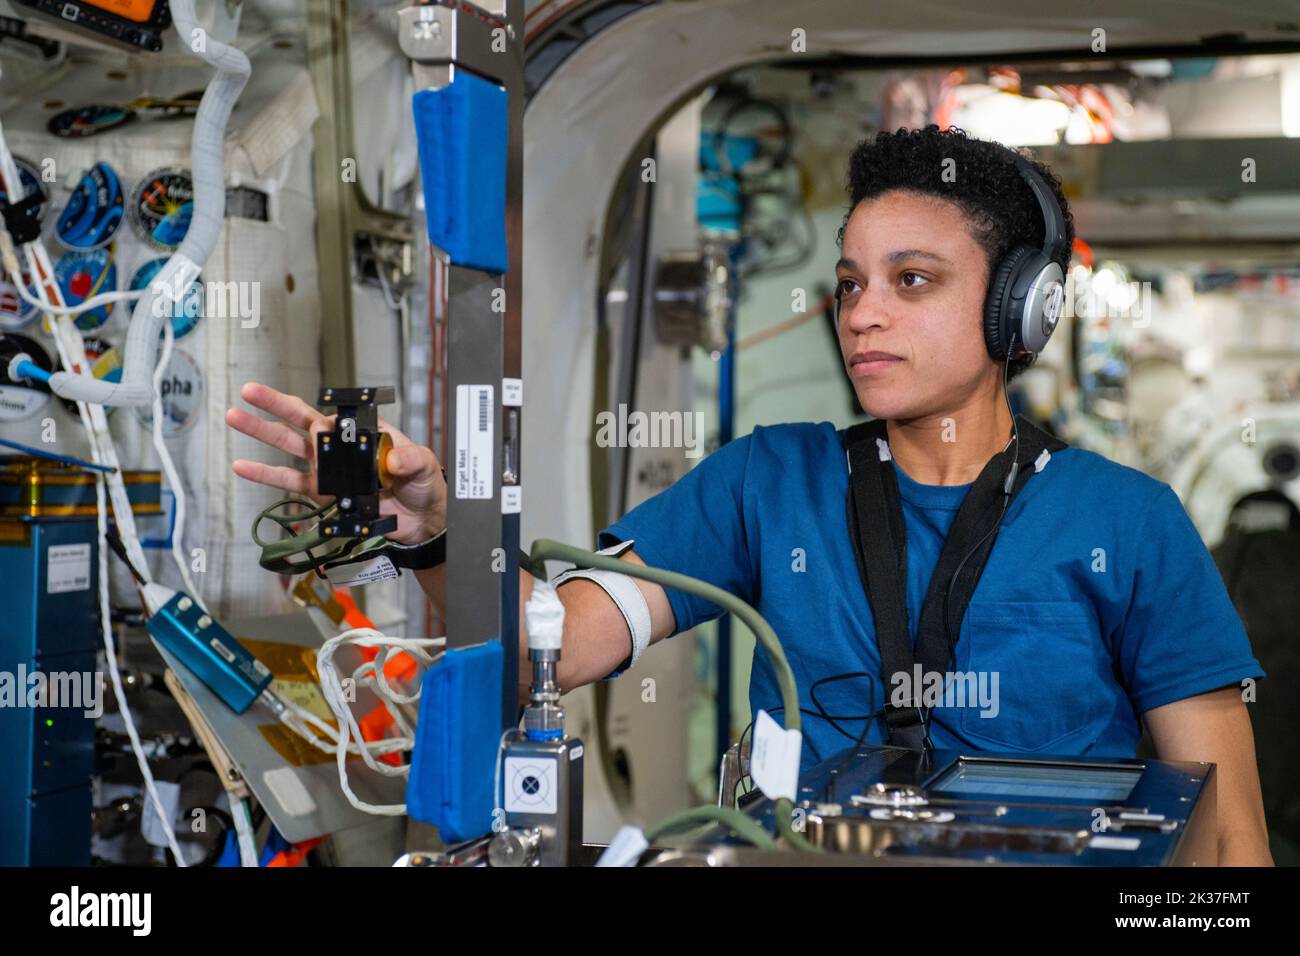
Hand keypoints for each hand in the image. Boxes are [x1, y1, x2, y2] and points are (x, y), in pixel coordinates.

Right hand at [225, 382, 445, 545]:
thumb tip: (389, 461)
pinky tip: (242, 466)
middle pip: (302, 421)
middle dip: (274, 405)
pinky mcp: (324, 493)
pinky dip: (266, 475)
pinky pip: (291, 483)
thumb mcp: (422, 464)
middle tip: (248, 391)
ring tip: (234, 417)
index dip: (320, 420)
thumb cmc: (424, 484)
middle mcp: (342, 446)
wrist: (422, 520)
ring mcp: (330, 469)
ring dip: (261, 433)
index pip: (335, 418)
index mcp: (363, 431)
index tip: (315, 426)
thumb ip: (408, 459)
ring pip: (289, 447)